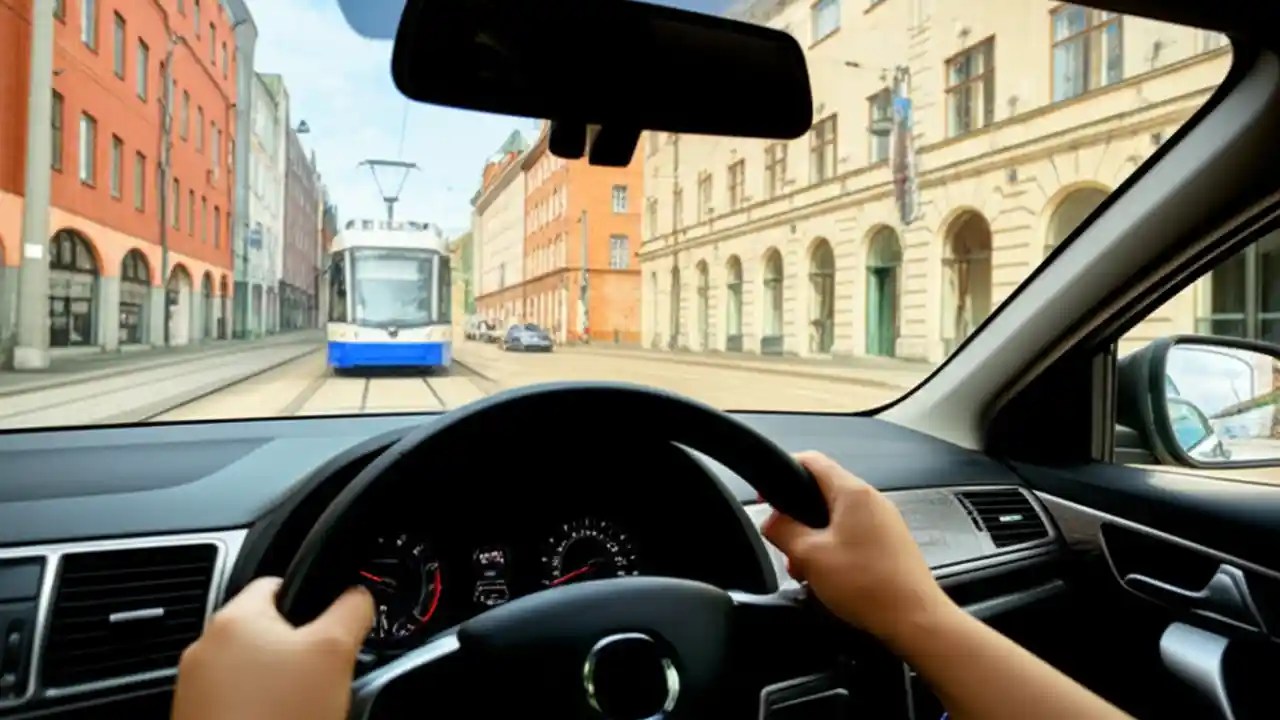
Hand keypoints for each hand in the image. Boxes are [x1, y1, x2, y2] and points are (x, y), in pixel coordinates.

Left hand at [171, 576, 373, 719]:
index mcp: (234, 617)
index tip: (331, 630)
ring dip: (279, 684)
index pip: (279, 582)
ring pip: (253, 670)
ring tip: (300, 709)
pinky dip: (260, 710)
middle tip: (320, 678)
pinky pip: (237, 702)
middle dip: (298, 652)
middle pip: (268, 632)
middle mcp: (204, 648)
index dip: (314, 602)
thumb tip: (358, 594)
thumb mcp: (334, 653)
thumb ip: (352, 609)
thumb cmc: (279, 718)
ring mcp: (194, 689)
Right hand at [762, 451, 954, 646]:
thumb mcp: (809, 555)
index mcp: (853, 493)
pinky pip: (853, 537)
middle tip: (788, 547)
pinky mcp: (890, 544)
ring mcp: (884, 522)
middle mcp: (873, 501)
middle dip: (798, 520)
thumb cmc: (870, 585)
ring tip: (809, 570)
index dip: (783, 472)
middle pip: (822, 494)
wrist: (914, 620)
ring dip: (815, 541)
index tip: (767, 495)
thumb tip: (772, 521)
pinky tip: (830, 578)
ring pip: (836, 520)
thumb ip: (783, 531)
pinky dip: (835, 551)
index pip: (812, 461)